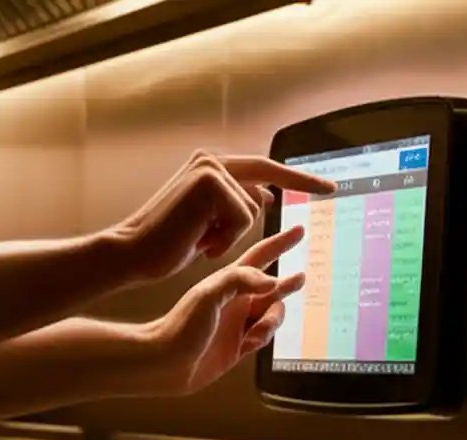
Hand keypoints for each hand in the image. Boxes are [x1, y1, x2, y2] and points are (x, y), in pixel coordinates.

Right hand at [110, 151, 333, 282]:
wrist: (133, 253)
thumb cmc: (168, 243)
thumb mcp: (210, 223)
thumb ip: (235, 204)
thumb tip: (266, 194)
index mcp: (210, 165)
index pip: (262, 168)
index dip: (295, 177)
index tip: (325, 185)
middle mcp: (211, 159)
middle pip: (267, 174)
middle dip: (303, 180)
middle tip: (333, 189)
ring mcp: (211, 167)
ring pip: (252, 207)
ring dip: (232, 234)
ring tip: (202, 241)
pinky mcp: (210, 182)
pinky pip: (242, 217)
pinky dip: (225, 238)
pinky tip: (200, 242)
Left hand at [143, 226, 306, 395]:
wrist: (163, 364)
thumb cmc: (180, 326)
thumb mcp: (208, 296)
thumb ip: (239, 282)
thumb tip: (272, 280)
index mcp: (229, 282)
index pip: (261, 256)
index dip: (280, 243)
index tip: (299, 230)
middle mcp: (236, 300)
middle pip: (272, 288)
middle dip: (286, 285)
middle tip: (301, 277)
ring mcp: (237, 323)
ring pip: (272, 314)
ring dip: (272, 321)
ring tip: (256, 332)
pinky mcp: (237, 346)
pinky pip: (263, 337)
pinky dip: (263, 338)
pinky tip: (249, 344)